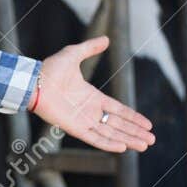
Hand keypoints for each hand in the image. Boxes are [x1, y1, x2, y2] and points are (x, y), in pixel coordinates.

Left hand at [32, 37, 154, 152]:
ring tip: (145, 145)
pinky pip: (95, 139)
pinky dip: (109, 143)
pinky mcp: (74, 129)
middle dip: (136, 132)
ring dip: (128, 139)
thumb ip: (90, 48)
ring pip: (110, 134)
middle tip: (152, 139)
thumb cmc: (50, 69)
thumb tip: (106, 39)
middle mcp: (90, 112)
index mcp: (93, 97)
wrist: (34, 81)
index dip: (133, 117)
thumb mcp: (74, 54)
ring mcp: (83, 121)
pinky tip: (123, 147)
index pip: (118, 110)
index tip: (148, 124)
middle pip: (118, 125)